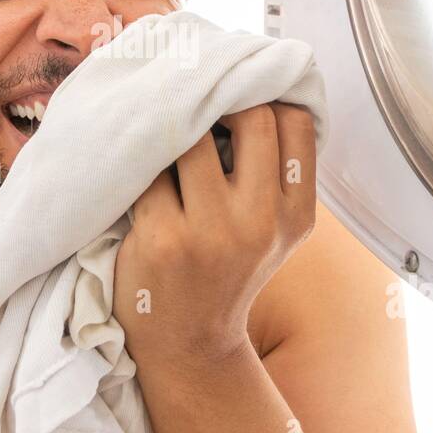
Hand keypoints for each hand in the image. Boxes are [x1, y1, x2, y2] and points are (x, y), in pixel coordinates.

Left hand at [112, 103, 316, 372]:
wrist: (189, 346)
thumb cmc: (223, 270)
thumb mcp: (270, 229)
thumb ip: (270, 172)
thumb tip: (243, 85)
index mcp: (295, 214)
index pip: (297, 120)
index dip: (266, 96)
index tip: (238, 98)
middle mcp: (262, 223)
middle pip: (251, 116)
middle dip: (219, 102)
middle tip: (194, 109)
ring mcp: (211, 232)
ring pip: (192, 136)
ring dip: (173, 131)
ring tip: (161, 143)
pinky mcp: (162, 239)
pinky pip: (147, 169)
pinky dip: (138, 164)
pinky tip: (135, 174)